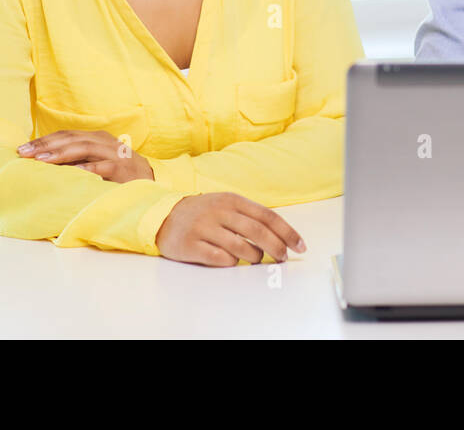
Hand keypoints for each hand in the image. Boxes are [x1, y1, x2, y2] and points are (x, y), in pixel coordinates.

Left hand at [17, 130, 153, 182]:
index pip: (66, 135)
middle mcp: (104, 141)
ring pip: (84, 148)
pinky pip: (101, 166)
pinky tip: (70, 172)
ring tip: (41, 160)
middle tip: (25, 153)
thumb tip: (41, 163)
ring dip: (61, 154)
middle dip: (46, 145)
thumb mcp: (96, 161)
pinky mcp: (122, 168)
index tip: (22, 148)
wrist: (149, 182)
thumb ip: (75, 159)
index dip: (43, 140)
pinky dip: (86, 168)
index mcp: (96, 138)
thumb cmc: (117, 174)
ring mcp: (114, 153)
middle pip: (71, 138)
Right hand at [155, 192, 306, 266]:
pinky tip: (232, 262)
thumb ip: (250, 216)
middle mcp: (220, 212)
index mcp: (233, 201)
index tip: (299, 246)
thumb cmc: (203, 213)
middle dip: (276, 247)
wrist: (164, 215)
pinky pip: (219, 258)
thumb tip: (280, 236)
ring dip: (254, 257)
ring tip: (256, 260)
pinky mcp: (191, 245)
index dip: (287, 232)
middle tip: (283, 258)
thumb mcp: (227, 205)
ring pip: (240, 246)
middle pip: (257, 231)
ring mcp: (204, 228)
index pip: (267, 216)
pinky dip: (231, 263)